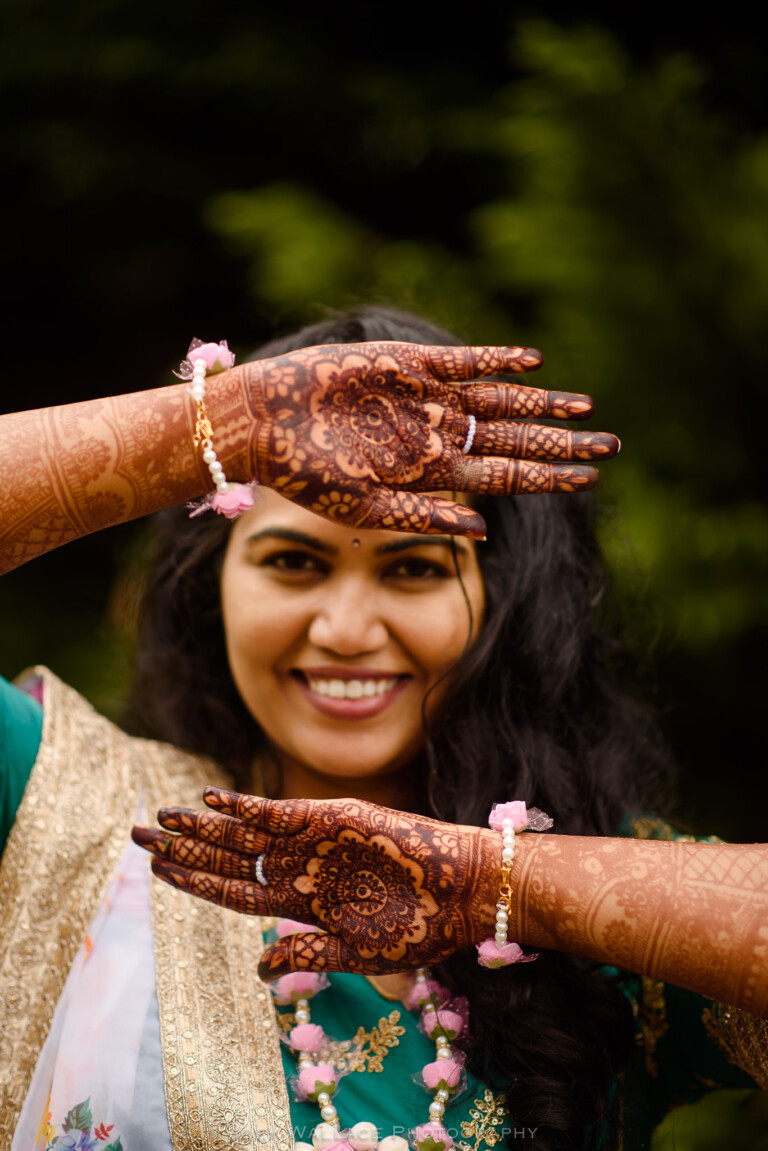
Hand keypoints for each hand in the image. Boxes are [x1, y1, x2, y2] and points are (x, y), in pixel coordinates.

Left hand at [132, 788, 499, 979]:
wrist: (462, 893)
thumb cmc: (417, 929)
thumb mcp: (356, 953)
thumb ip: (304, 952)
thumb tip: (257, 968)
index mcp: (303, 904)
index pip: (235, 891)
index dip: (194, 882)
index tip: (157, 870)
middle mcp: (301, 868)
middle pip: (229, 857)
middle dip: (183, 847)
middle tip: (138, 835)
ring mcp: (316, 840)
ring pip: (246, 832)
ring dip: (204, 824)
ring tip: (161, 816)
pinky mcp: (334, 817)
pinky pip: (280, 811)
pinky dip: (245, 806)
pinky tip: (210, 800)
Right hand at [231, 342, 617, 536]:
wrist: (262, 423)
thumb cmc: (304, 474)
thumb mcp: (364, 508)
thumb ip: (422, 516)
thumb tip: (484, 530)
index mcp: (433, 474)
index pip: (507, 474)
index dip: (550, 476)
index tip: (592, 479)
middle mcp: (439, 435)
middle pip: (516, 437)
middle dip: (564, 443)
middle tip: (612, 444)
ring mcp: (427, 398)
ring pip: (500, 397)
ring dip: (542, 400)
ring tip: (587, 405)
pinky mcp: (408, 364)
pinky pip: (464, 360)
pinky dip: (498, 360)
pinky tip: (534, 361)